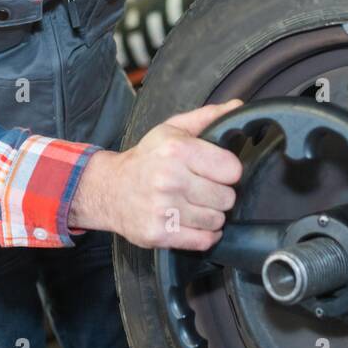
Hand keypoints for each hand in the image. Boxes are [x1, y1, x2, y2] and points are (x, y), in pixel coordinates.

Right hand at [69, 99, 244, 249]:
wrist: (108, 189)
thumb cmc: (146, 158)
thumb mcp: (171, 130)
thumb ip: (207, 117)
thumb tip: (238, 107)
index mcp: (176, 149)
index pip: (232, 170)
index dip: (228, 171)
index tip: (217, 172)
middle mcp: (169, 179)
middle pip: (227, 198)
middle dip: (220, 195)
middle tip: (204, 190)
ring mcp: (163, 209)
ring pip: (216, 221)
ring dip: (211, 216)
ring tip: (195, 205)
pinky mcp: (159, 234)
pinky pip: (203, 241)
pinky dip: (204, 235)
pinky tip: (193, 222)